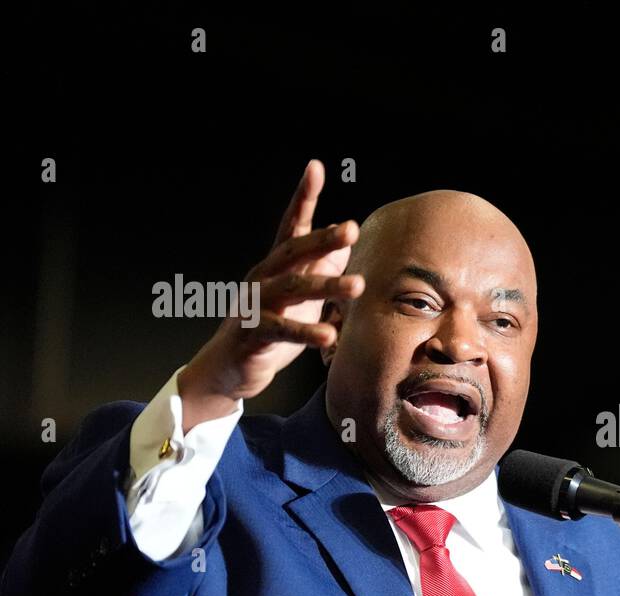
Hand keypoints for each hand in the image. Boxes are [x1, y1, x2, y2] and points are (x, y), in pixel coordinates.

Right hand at [177, 160, 363, 429]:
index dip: (303, 197)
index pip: (292, 226)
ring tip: (358, 286)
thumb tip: (344, 247)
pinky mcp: (252, 334)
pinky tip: (331, 335)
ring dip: (326, 286)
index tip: (315, 168)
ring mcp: (255, 305)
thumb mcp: (300, 300)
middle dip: (322, 239)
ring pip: (291, 290)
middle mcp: (263, 278)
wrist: (229, 369)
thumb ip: (319, 272)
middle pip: (293, 252)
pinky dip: (306, 333)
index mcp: (276, 267)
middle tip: (351, 229)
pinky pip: (281, 331)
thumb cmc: (270, 330)